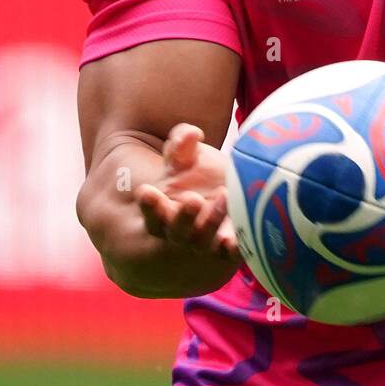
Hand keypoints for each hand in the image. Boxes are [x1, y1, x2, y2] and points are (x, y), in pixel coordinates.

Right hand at [136, 123, 238, 262]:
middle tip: (192, 198)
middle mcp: (182, 233)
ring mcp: (206, 244)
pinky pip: (232, 252)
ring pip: (204, 241)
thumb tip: (191, 133)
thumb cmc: (198, 176)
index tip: (146, 191)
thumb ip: (182, 146)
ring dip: (211, 223)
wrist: (223, 201)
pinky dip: (235, 246)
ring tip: (223, 196)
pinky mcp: (230, 249)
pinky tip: (238, 235)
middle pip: (176, 232)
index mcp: (165, 213)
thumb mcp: (186, 160)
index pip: (152, 214)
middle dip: (182, 217)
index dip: (149, 205)